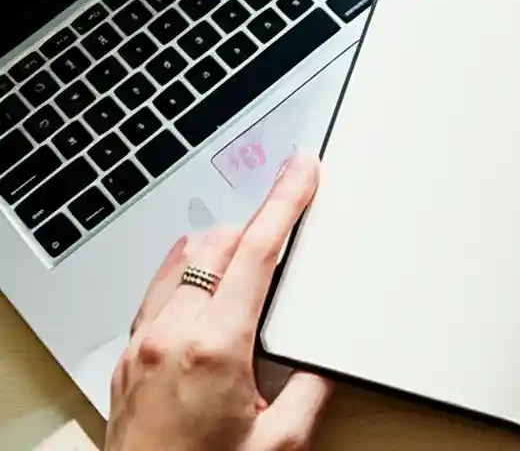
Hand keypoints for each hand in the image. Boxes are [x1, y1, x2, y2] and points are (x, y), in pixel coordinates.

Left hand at [106, 153, 331, 450]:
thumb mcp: (280, 443)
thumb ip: (310, 391)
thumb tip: (319, 363)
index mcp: (214, 349)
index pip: (255, 252)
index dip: (284, 202)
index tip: (300, 171)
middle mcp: (169, 337)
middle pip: (215, 244)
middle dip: (254, 230)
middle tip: (286, 238)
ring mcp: (140, 345)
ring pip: (180, 260)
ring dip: (218, 253)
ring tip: (249, 271)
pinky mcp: (126, 359)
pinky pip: (156, 291)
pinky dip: (187, 279)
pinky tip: (205, 298)